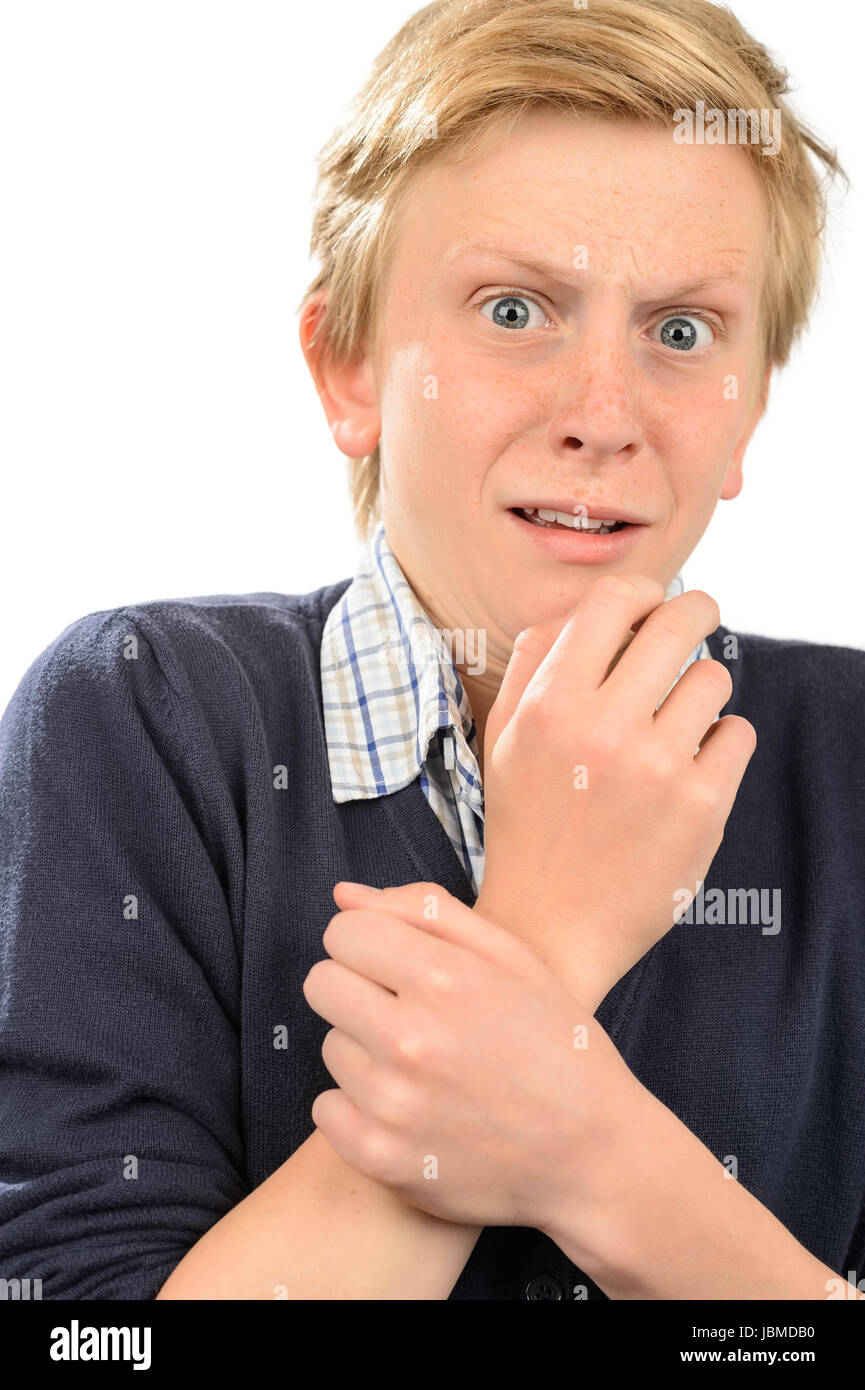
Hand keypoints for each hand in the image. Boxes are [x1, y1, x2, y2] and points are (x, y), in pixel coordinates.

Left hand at [302, 880, 637, 1237]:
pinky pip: (327, 1110)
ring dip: (366, 1051)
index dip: (369, 944)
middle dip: (357, 989)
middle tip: (406, 1013)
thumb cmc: (557, 1045)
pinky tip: (410, 1109)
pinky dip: (358, 1110)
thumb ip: (425, 911)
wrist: (593, 1154)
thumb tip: (343, 896)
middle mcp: (412, 1040)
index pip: (342, 934)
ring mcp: (393, 1105)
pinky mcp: (382, 1159)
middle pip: (321, 985)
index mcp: (446, 979)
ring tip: (425, 1067)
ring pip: (330, 1048)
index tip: (395, 965)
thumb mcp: (513, 957)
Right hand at [475, 573, 756, 1011]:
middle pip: (677, 622)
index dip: (642, 593)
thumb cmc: (526, 824)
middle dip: (695, 612)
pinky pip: (737, 733)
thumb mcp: (505, 738)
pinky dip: (721, 744)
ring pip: (714, 678)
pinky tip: (692, 767)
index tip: (653, 605)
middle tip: (698, 620)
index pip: (613, 600)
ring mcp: (656, 768)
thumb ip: (534, 664)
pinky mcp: (701, 806)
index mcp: (549, 705)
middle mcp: (602, 729)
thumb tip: (585, 609)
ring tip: (679, 722)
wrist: (549, 927)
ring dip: (702, 691)